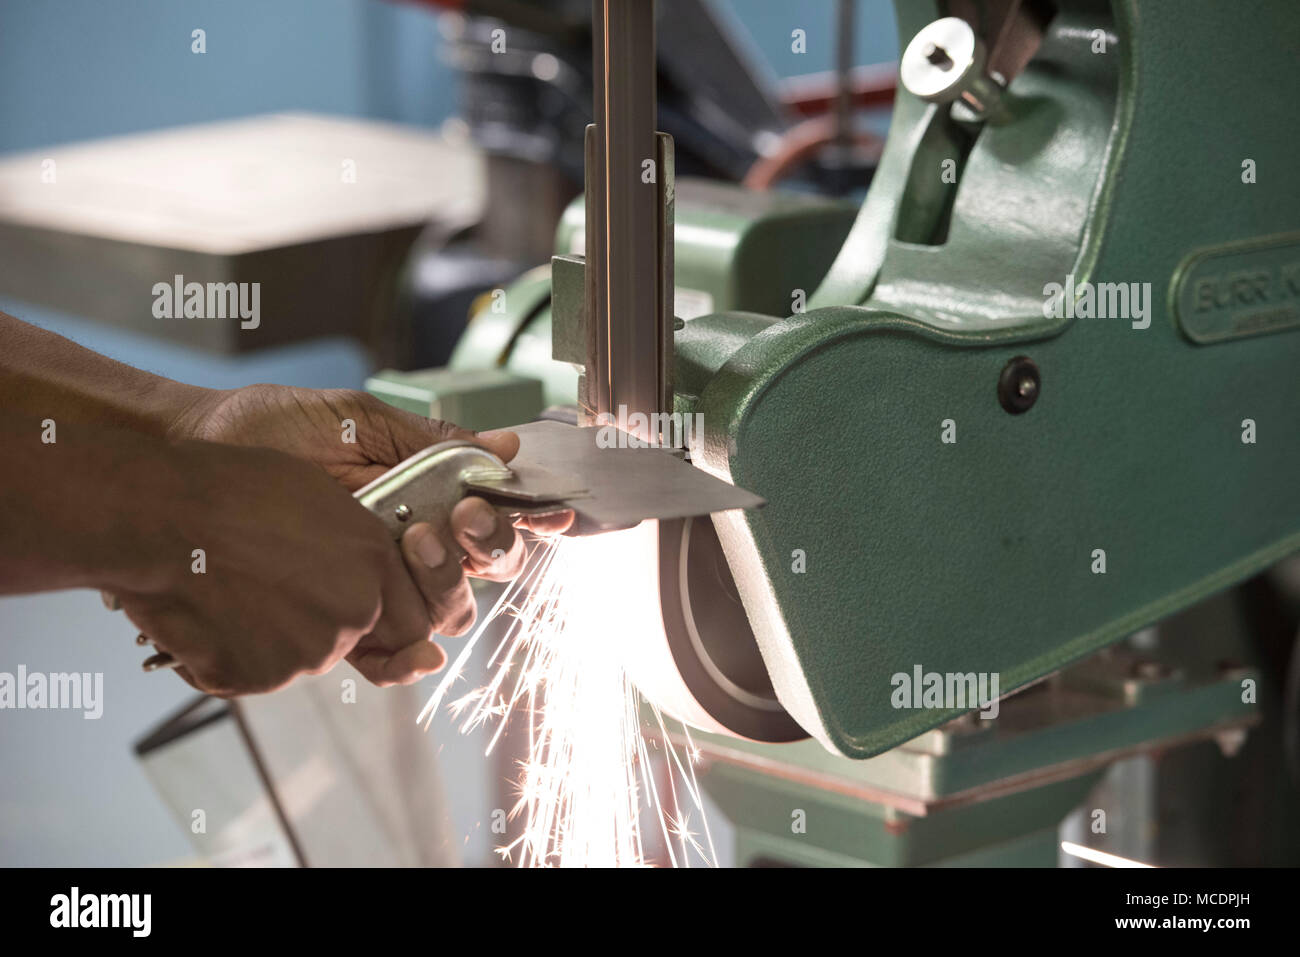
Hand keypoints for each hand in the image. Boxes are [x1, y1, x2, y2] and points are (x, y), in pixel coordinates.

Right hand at [118, 440, 449, 694]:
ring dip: (280, 636)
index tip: (372, 615)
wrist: (158, 515)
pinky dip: (237, 653)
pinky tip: (212, 611)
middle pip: (361, 643)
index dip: (390, 617)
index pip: (414, 622)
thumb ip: (360, 545)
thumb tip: (374, 573)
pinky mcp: (256, 679)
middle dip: (336, 626)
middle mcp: (352, 615)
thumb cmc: (231, 490)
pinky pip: (256, 673)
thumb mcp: (320, 497)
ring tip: (237, 587)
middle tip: (285, 591)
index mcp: (375, 567)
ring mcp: (305, 653)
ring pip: (305, 657)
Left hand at [166, 385, 570, 687]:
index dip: (525, 520)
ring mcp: (374, 584)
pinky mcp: (336, 620)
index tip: (547, 510)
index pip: (493, 519)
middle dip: (490, 545)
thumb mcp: (360, 420)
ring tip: (414, 541)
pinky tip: (408, 646)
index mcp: (425, 495)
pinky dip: (404, 660)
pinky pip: (386, 657)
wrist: (190, 457)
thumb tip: (508, 448)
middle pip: (486, 571)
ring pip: (447, 614)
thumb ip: (434, 441)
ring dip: (448, 586)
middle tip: (460, 516)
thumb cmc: (270, 429)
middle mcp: (410, 544)